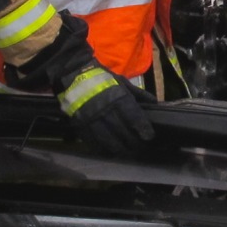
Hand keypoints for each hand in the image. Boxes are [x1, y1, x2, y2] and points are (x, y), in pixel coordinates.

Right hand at [8, 12, 153, 153]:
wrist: (73, 74)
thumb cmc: (101, 78)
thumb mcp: (122, 82)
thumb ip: (138, 94)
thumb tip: (154, 104)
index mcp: (119, 98)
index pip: (135, 119)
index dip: (143, 130)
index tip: (149, 136)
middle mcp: (107, 111)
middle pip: (124, 133)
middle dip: (134, 143)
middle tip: (140, 147)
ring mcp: (93, 120)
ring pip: (109, 141)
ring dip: (120, 149)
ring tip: (127, 152)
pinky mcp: (81, 125)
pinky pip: (94, 142)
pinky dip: (103, 149)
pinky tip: (110, 151)